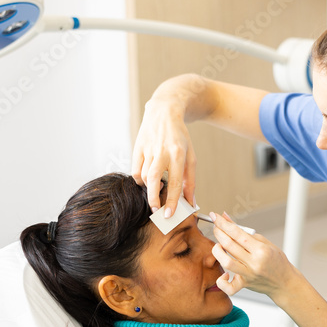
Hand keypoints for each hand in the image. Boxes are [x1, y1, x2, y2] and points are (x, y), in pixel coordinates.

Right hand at [131, 97, 196, 216]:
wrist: (164, 112)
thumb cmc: (180, 137)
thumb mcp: (191, 157)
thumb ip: (190, 181)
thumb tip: (190, 202)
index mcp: (178, 154)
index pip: (175, 182)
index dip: (172, 200)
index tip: (169, 214)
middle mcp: (162, 151)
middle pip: (153, 179)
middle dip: (153, 198)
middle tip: (156, 210)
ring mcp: (148, 149)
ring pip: (143, 176)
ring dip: (147, 188)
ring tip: (155, 191)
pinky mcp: (137, 147)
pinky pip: (135, 169)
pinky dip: (140, 179)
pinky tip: (147, 180)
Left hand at [210, 212, 298, 297]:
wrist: (285, 282)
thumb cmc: (277, 262)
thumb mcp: (265, 242)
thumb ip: (245, 232)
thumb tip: (227, 219)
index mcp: (261, 250)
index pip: (238, 233)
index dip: (224, 223)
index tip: (215, 216)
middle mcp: (254, 262)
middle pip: (229, 245)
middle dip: (219, 233)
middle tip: (216, 227)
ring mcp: (249, 275)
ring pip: (226, 262)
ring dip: (217, 251)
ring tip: (219, 246)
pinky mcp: (245, 285)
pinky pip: (229, 287)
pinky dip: (222, 281)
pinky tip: (224, 274)